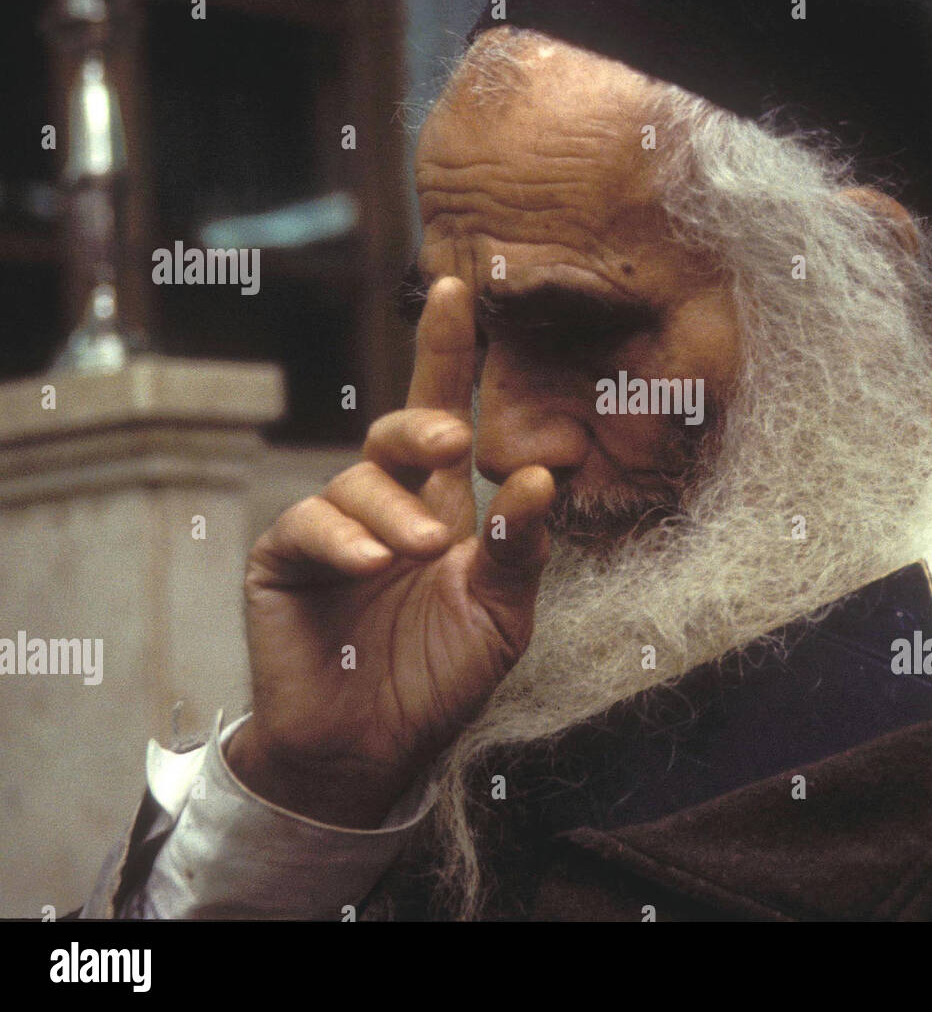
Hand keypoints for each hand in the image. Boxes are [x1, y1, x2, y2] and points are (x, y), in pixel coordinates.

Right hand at [231, 277, 554, 826]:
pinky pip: (308, 526)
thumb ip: (520, 547)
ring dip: (394, 509)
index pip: (443, 417)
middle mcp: (385, 504)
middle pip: (395, 430)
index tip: (457, 286)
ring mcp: (330, 529)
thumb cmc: (440, 676)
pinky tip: (371, 562)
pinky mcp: (284, 560)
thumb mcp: (500, 613)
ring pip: (356, 481)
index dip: (447, 354)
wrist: (373, 750)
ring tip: (422, 550)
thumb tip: (541, 476)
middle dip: (421, 422)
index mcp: (440, 505)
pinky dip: (343, 539)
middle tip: (451, 441)